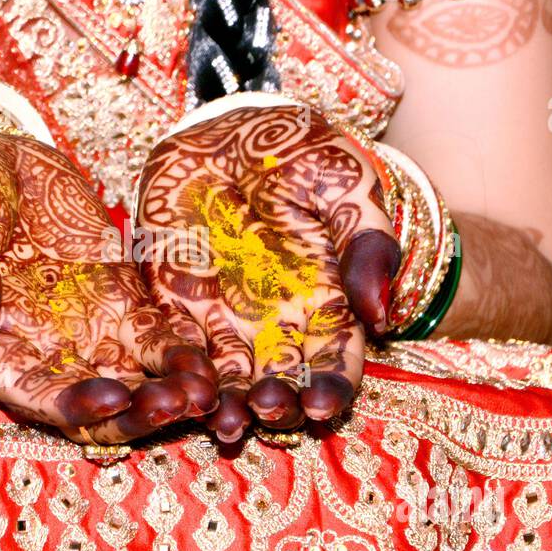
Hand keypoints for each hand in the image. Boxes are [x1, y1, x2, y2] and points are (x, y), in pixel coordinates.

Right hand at [0, 121, 217, 444]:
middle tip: (179, 404)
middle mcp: (42, 346)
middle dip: (137, 412)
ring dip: (169, 390)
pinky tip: (215, 358)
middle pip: (94, 398)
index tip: (114, 401)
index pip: (32, 392)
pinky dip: (184, 349)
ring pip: (133, 374)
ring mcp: (84, 322)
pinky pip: (155, 331)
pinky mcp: (117, 291)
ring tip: (207, 390)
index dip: (72, 406)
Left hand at [137, 103, 399, 442]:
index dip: (331, 386)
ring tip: (226, 424)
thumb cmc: (300, 153)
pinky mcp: (172, 300)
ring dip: (226, 405)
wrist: (230, 126)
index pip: (334, 359)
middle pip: (279, 380)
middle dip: (276, 404)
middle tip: (270, 412)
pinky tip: (178, 390)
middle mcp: (273, 321)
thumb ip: (367, 244)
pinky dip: (176, 370)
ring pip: (226, 377)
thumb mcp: (344, 186)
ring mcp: (221, 315)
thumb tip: (379, 312)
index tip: (324, 405)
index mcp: (323, 301)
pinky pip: (172, 344)